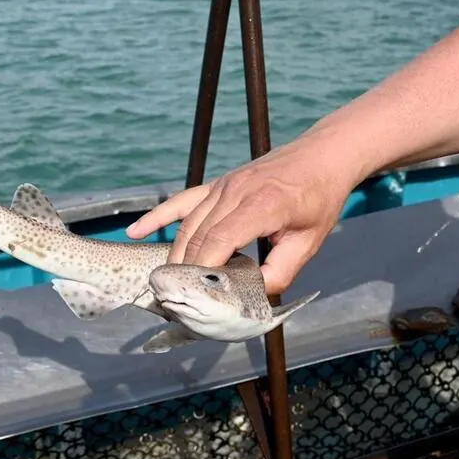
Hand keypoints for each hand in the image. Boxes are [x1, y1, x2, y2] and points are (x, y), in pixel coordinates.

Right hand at [125, 138, 360, 294]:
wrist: (322, 156)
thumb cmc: (319, 199)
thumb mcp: (308, 243)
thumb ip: (280, 272)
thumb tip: (250, 296)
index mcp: (262, 204)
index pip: (220, 240)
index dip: (204, 269)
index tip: (195, 296)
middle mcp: (236, 191)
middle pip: (198, 236)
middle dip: (185, 272)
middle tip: (178, 302)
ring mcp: (223, 186)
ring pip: (187, 225)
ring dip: (175, 256)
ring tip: (168, 285)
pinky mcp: (218, 184)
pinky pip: (181, 202)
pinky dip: (157, 218)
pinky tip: (136, 232)